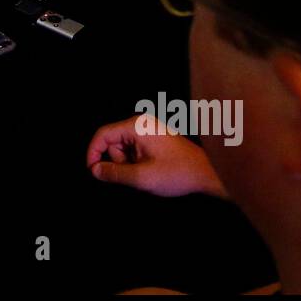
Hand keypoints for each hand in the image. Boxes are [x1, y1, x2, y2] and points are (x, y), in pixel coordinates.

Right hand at [87, 114, 227, 198]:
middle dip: (118, 161)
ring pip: (123, 148)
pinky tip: (151, 169)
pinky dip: (137, 162)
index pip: (102, 134)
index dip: (93, 153)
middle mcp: (141, 123)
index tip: (93, 172)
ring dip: (129, 164)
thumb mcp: (142, 177)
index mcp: (137, 126)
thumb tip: (95, 170)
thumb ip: (114, 173)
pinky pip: (134, 149)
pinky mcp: (154, 138)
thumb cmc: (178, 173)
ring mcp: (149, 129)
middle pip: (112, 142)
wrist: (208, 173)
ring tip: (147, 173)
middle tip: (136, 174)